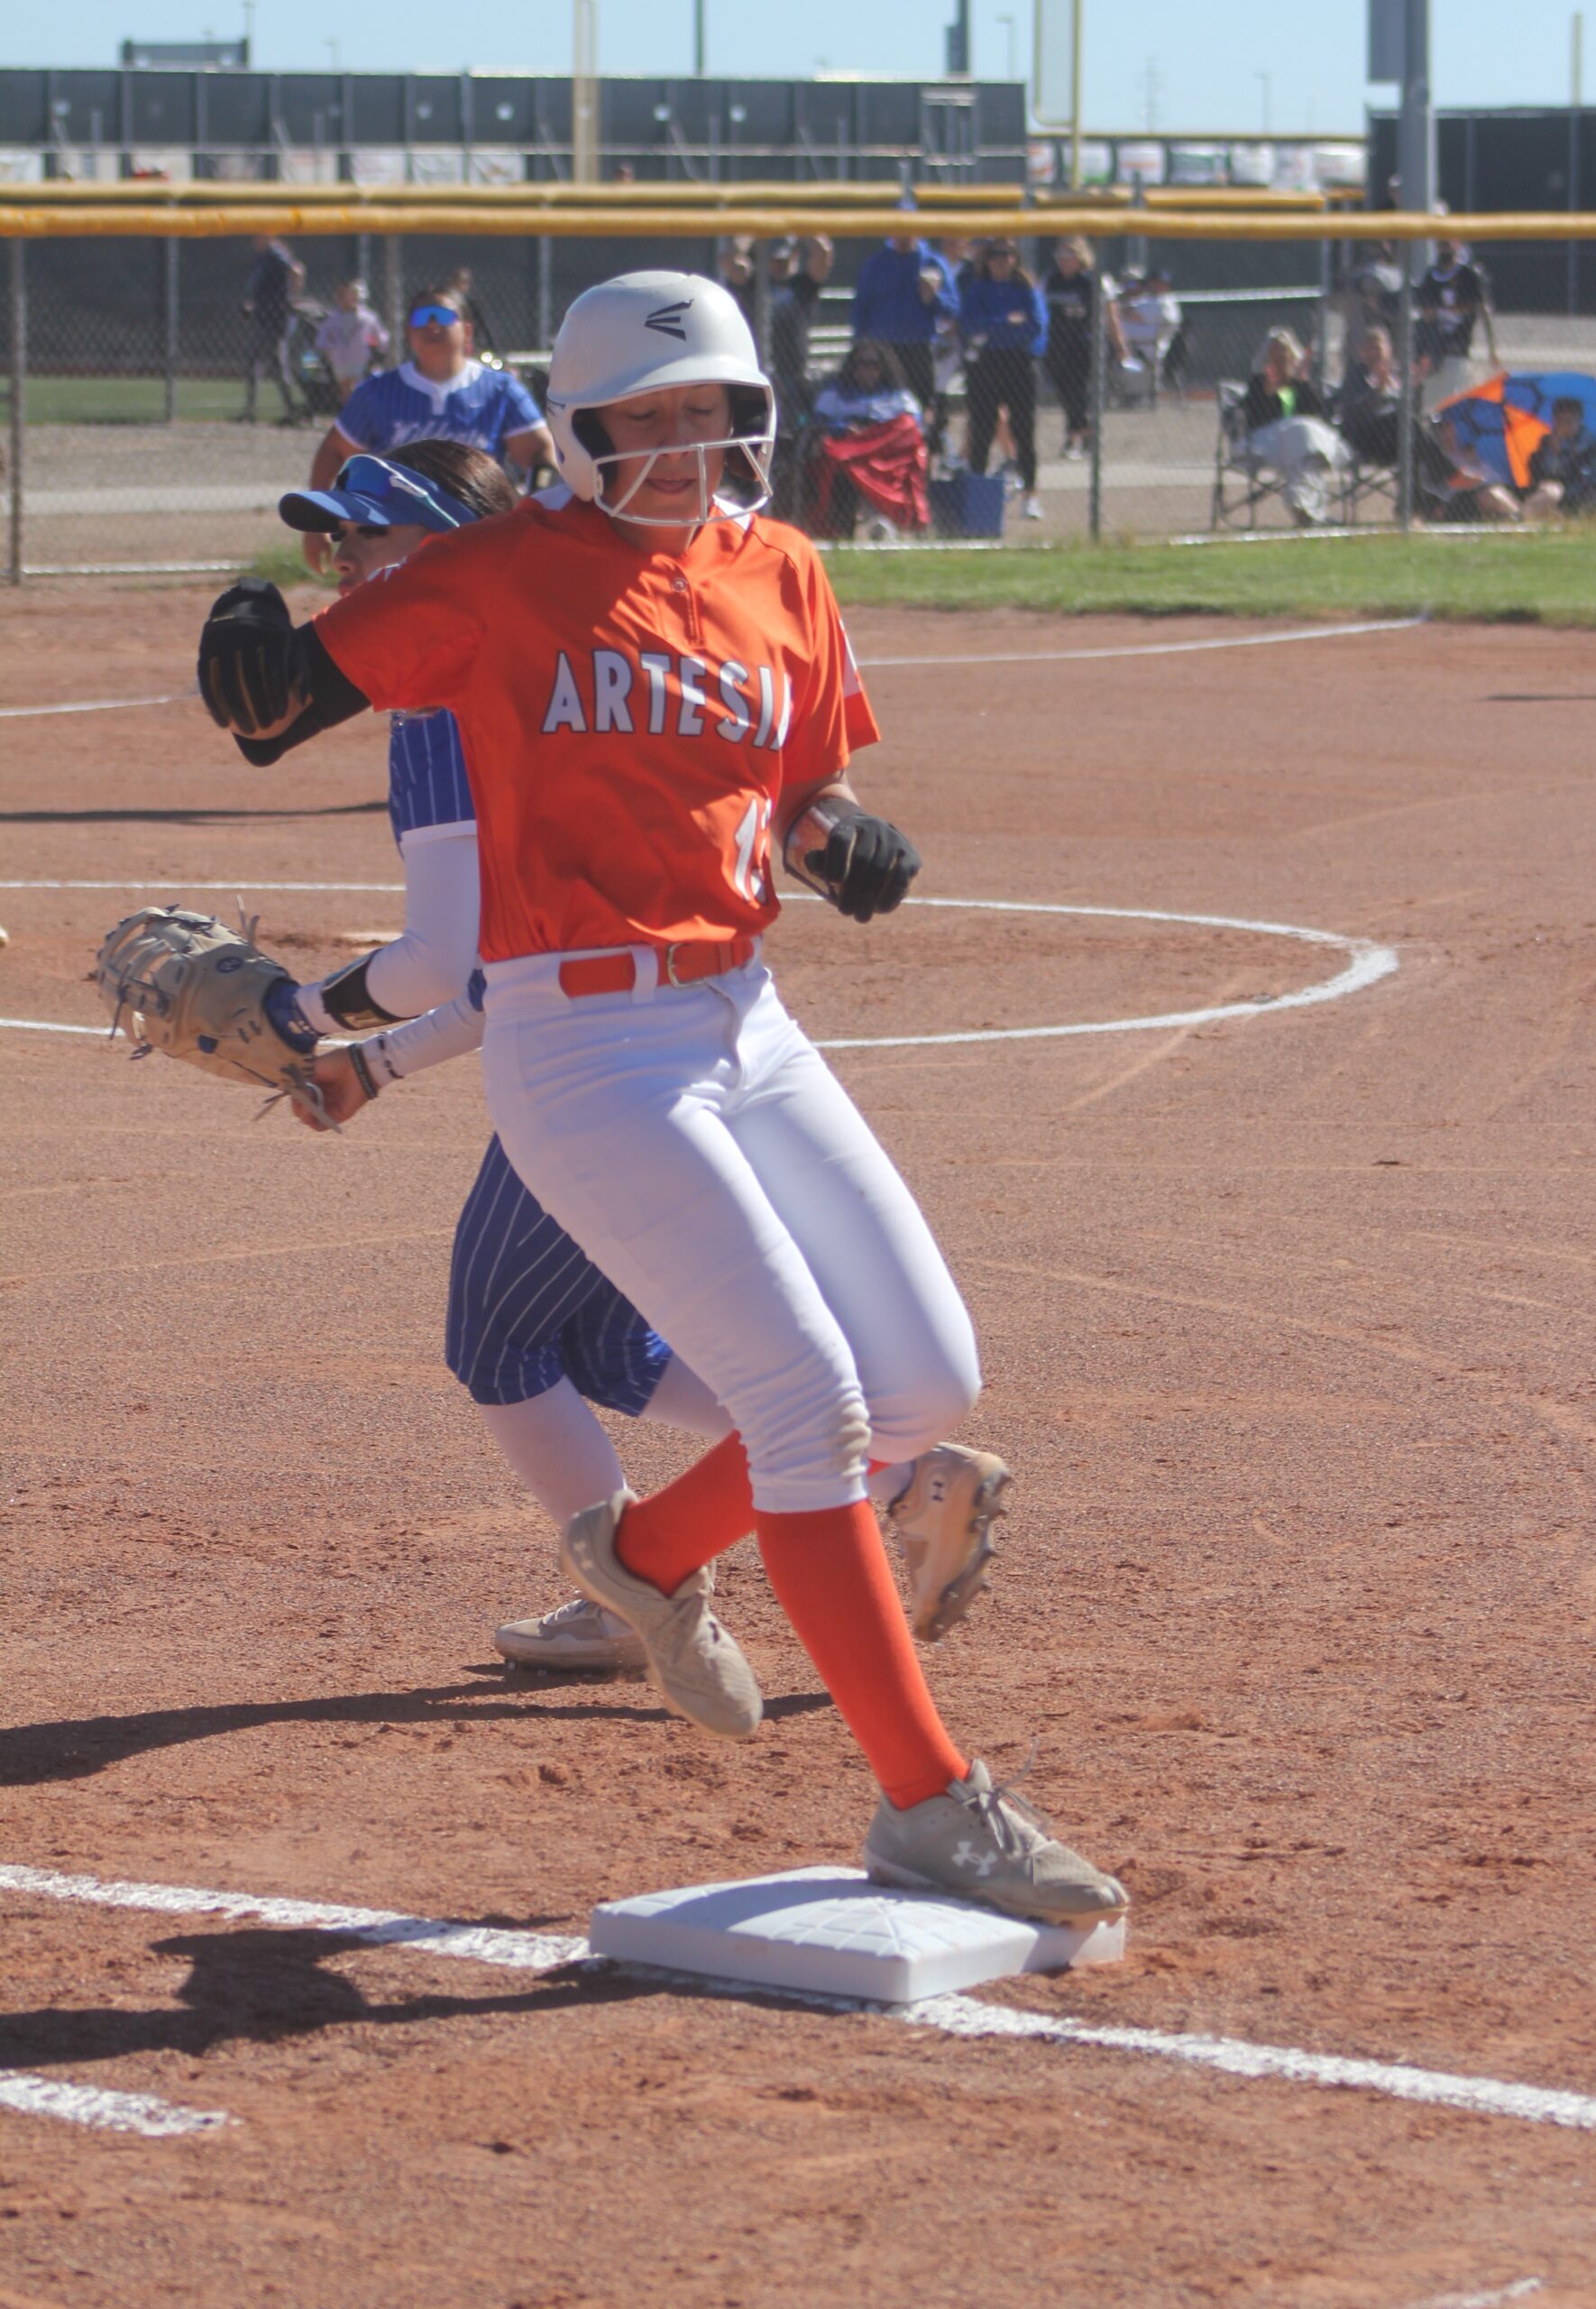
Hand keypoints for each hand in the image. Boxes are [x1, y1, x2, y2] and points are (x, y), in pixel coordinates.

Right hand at [198, 577, 301, 734]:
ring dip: (236, 710)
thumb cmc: (277, 639)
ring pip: (226, 681)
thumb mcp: (293, 649)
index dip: (277, 694)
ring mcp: (222, 640)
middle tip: (264, 727)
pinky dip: (214, 703)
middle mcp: (243, 634)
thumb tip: (303, 703)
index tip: (281, 716)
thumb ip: (300, 674)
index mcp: (269, 633)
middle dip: (257, 706)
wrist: (246, 608)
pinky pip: (207, 680)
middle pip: (249, 677)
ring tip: (247, 730)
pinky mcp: (206, 647)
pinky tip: (222, 723)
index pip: (273, 668)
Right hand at [295, 1048, 372, 1131]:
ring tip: (307, 1104)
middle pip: (301, 1110)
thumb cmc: (336, 1063)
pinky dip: (313, 1122)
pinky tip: (312, 1112)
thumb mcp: (313, 1068)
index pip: (298, 1098)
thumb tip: (294, 1093)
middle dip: (298, 1106)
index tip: (294, 1090)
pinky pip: (321, 1126)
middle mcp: (320, 1098)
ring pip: (309, 1120)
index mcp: (314, 1086)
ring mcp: (329, 1108)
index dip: (294, 1097)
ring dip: (303, 1114)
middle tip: (302, 1098)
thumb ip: (300, 1081)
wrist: (357, 1065)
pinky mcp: (338, 1116)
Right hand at [302, 529, 331, 576]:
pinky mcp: (304, 546)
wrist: (314, 526)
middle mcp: (308, 553)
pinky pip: (306, 556)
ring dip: (312, 565)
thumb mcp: (327, 547)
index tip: (324, 573)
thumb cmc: (323, 537)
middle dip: (316, 569)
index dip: (320, 570)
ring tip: (318, 567)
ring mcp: (305, 550)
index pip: (317, 566)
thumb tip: (328, 565)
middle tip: (320, 572)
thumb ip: (327, 556)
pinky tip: (314, 560)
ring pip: (308, 560)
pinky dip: (310, 560)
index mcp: (314, 554)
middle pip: (311, 565)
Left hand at [805, 814, 920, 922]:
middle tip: (845, 912)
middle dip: (852, 889)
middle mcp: (874, 827)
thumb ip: (817, 862)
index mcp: (850, 825)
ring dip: (869, 896)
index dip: (836, 861)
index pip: (841, 840)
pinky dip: (891, 893)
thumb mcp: (828, 861)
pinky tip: (881, 909)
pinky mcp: (911, 856)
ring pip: (881, 868)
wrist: (877, 852)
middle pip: (861, 858)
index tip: (833, 882)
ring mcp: (894, 840)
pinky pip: (901, 875)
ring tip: (860, 917)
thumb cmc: (845, 861)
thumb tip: (812, 861)